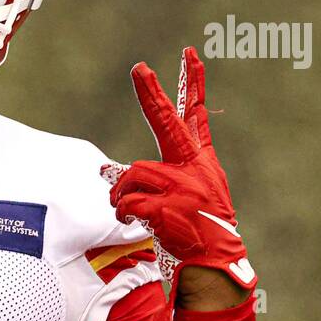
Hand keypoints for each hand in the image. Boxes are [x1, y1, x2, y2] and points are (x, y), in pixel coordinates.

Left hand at [101, 47, 256, 304]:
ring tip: (128, 211)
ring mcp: (185, 188)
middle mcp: (195, 169)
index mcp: (202, 163)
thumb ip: (150, 181)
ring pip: (133, 173)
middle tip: (140, 67)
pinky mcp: (171, 208)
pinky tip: (134, 223)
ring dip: (121, 194)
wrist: (214, 266)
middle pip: (168, 124)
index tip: (188, 55)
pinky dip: (124, 212)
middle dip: (152, 96)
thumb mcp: (185, 199)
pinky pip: (130, 201)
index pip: (196, 117)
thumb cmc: (196, 232)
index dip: (193, 86)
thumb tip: (106, 172)